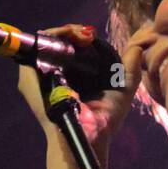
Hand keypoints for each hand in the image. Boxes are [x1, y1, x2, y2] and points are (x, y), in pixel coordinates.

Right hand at [15, 23, 143, 165]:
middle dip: (73, 33)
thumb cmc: (105, 120)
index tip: (92, 36)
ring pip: (47, 42)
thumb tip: (138, 48)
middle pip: (57, 43)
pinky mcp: (29, 77)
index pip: (69, 49)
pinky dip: (52, 38)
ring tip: (82, 34)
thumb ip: (130, 68)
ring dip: (65, 33)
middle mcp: (52, 76)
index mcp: (69, 78)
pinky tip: (70, 37)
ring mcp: (38, 77)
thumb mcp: (122, 89)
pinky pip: (36, 48)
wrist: (90, 136)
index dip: (79, 38)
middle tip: (88, 34)